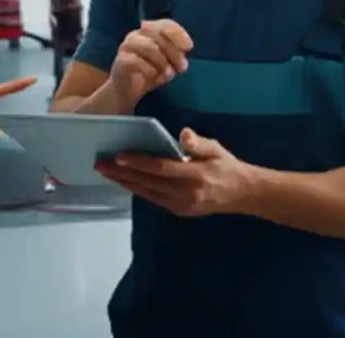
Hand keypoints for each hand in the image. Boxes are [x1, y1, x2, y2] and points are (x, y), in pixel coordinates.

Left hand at [96, 128, 258, 217]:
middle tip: (100, 164)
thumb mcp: (217, 149)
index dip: (138, 163)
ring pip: (146, 193)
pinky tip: (126, 181)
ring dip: (125, 182)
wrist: (243, 194)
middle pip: (147, 183)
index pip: (160, 169)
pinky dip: (138, 189)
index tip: (119, 156)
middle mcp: (184, 194)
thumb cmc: (228, 166)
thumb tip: (183, 134)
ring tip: (107, 172)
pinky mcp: (179, 211)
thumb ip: (198, 143)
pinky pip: (153, 199)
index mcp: (194, 176)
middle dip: (122, 173)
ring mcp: (180, 205)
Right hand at [109, 19, 193, 108]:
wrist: (126, 91)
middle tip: (182, 68)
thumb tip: (184, 50)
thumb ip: (175, 54)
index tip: (189, 47)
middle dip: (174, 51)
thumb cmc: (149, 73)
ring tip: (169, 76)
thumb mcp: (167, 62)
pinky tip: (154, 78)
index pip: (165, 24)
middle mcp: (136, 35)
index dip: (179, 34)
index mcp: (149, 31)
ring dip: (163, 62)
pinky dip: (150, 70)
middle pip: (159, 34)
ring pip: (149, 47)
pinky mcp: (120, 61)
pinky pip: (137, 61)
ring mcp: (126, 47)